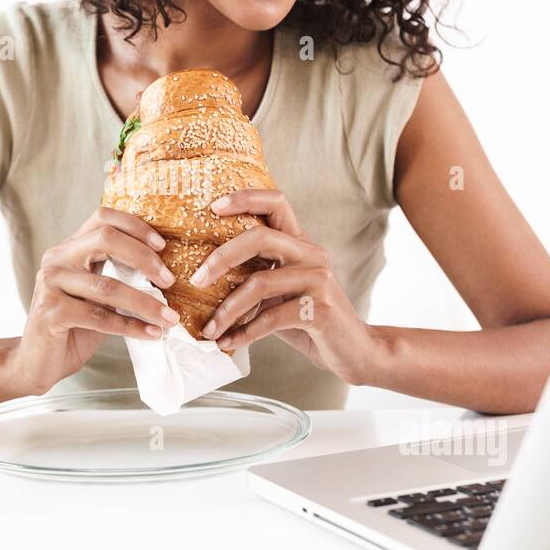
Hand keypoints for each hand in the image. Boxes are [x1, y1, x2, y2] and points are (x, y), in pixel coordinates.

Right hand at [12, 207, 178, 395]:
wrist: (39, 362)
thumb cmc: (75, 327)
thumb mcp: (98, 295)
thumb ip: (119, 276)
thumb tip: (164, 273)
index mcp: (70, 248)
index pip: (103, 218)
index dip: (136, 227)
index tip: (163, 246)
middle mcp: (56, 259)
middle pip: (105, 239)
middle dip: (144, 258)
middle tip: (169, 280)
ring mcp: (50, 284)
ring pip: (107, 286)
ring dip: (145, 303)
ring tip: (170, 317)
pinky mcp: (50, 312)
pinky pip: (99, 317)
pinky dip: (130, 326)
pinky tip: (151, 334)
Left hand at [189, 190, 378, 384]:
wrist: (354, 351)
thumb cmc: (308, 320)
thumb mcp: (280, 293)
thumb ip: (254, 278)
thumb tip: (201, 277)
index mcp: (300, 243)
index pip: (276, 202)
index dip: (244, 198)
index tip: (212, 207)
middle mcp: (312, 254)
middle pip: (260, 237)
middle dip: (221, 257)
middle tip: (195, 280)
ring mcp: (318, 280)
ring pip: (260, 283)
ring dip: (227, 309)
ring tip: (208, 329)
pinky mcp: (320, 309)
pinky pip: (270, 318)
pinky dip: (244, 333)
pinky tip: (229, 342)